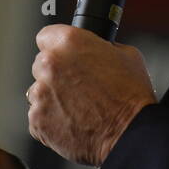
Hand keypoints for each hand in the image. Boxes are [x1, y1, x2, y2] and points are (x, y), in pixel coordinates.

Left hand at [28, 25, 156, 166]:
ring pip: (38, 91)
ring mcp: (41, 93)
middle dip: (55, 74)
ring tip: (77, 108)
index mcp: (69, 42)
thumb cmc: (131, 95)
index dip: (57, 47)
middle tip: (76, 86)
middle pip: (41, 64)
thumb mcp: (125, 55)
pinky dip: (51, 120)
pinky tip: (72, 122)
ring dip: (52, 97)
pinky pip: (38, 117)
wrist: (130, 132)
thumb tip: (94, 49)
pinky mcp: (37, 120)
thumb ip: (101, 47)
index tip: (63, 56)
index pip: (46, 36)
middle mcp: (50, 64)